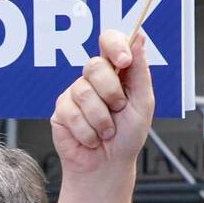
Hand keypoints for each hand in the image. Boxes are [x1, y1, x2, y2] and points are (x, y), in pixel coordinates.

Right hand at [51, 29, 153, 182]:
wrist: (107, 165)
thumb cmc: (127, 136)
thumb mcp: (143, 102)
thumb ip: (139, 70)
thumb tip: (138, 37)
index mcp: (115, 71)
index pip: (109, 41)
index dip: (114, 45)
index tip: (124, 62)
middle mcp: (93, 79)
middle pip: (94, 66)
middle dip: (110, 91)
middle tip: (118, 109)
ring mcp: (74, 94)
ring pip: (84, 93)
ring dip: (101, 118)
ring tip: (106, 131)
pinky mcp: (60, 112)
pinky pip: (71, 114)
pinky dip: (87, 131)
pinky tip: (91, 138)